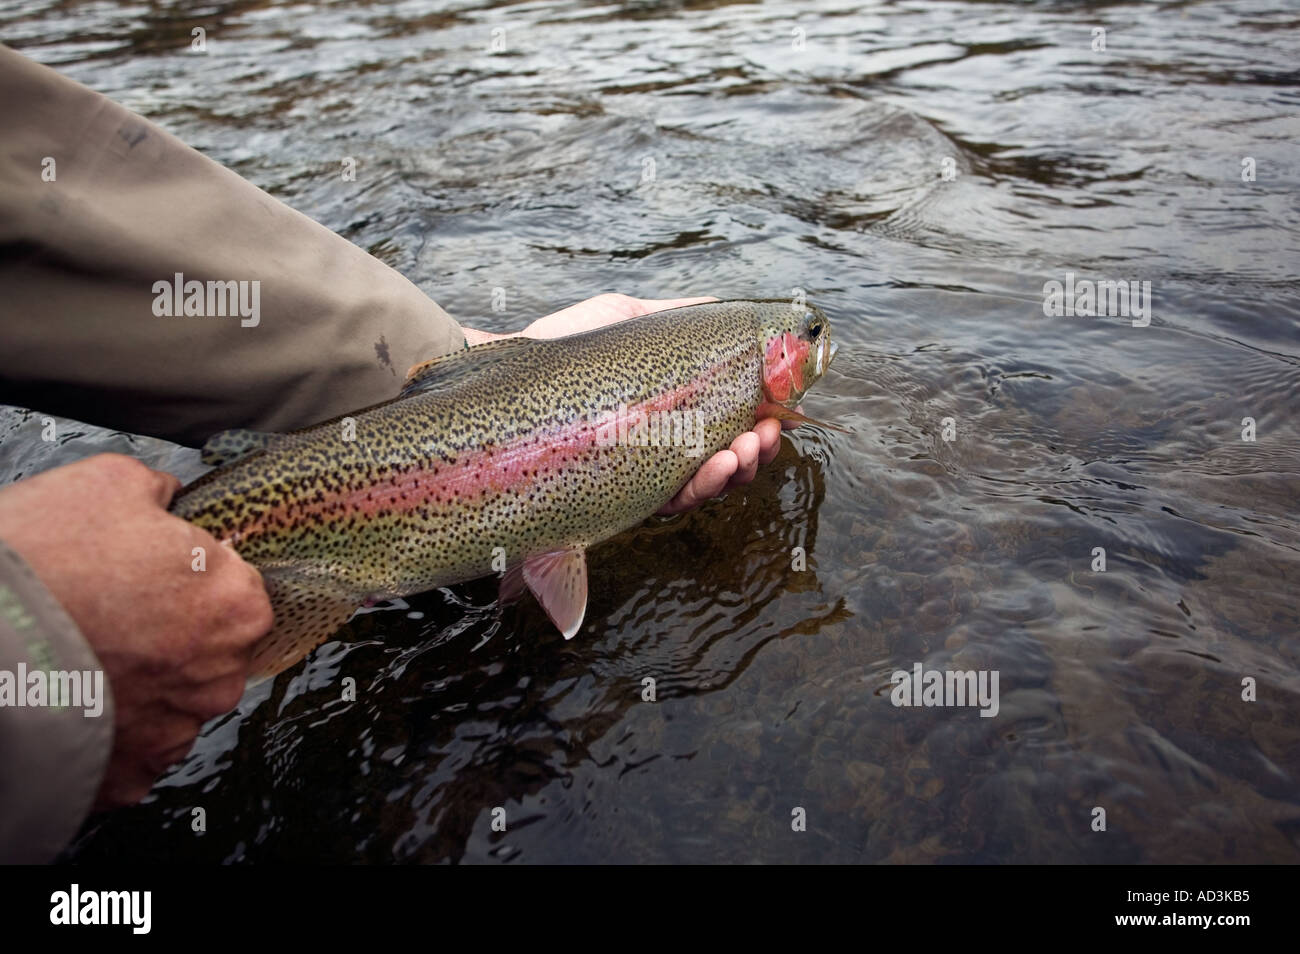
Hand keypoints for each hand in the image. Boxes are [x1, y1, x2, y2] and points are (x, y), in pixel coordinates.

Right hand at [0, 454, 272, 806]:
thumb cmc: (39, 563)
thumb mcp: (109, 484)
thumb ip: (160, 493)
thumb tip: (165, 498)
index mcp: (235, 604)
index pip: (238, 589)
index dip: (192, 578)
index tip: (153, 575)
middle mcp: (219, 676)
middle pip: (210, 650)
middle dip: (170, 633)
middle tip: (111, 613)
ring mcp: (175, 731)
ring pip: (172, 701)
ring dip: (139, 683)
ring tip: (83, 654)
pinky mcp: (128, 775)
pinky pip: (131, 749)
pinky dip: (106, 727)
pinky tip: (72, 696)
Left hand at [462, 293, 795, 514]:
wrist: (509, 366)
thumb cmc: (565, 345)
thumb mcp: (629, 319)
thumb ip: (679, 318)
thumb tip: (724, 306)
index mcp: (670, 417)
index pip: (725, 430)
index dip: (757, 425)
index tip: (777, 409)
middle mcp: (657, 452)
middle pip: (722, 466)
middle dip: (754, 453)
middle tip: (765, 433)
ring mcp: (636, 476)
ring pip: (701, 488)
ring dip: (734, 472)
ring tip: (745, 449)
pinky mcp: (613, 495)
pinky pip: (666, 502)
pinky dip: (698, 487)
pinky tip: (714, 464)